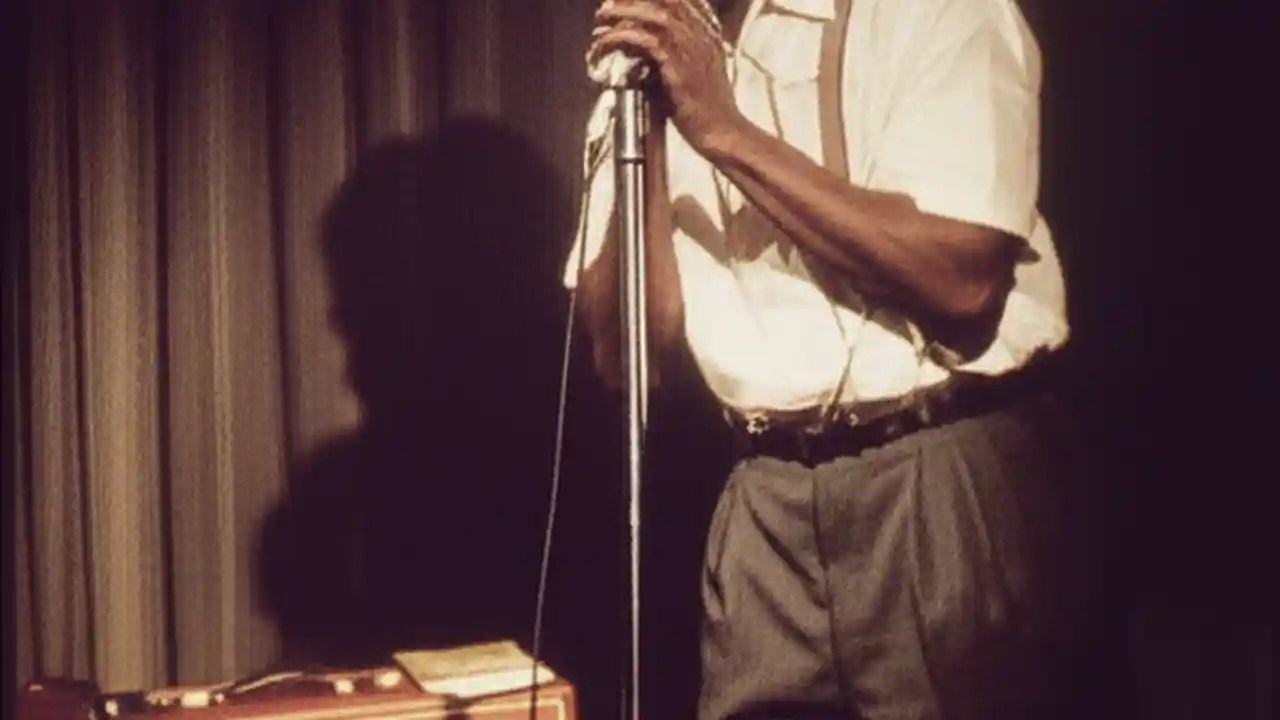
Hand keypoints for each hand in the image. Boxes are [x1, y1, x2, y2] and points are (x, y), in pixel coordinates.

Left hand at [588, 0, 741, 152]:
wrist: (721, 132)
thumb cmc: (705, 109)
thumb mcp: (693, 73)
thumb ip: (674, 55)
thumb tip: (640, 48)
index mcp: (707, 33)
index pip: (680, 1)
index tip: (625, 2)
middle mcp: (701, 34)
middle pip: (665, 1)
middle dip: (633, 1)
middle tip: (608, 7)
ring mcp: (690, 48)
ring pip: (653, 15)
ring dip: (622, 13)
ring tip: (601, 18)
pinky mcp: (677, 65)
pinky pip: (643, 40)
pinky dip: (620, 38)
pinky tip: (605, 45)